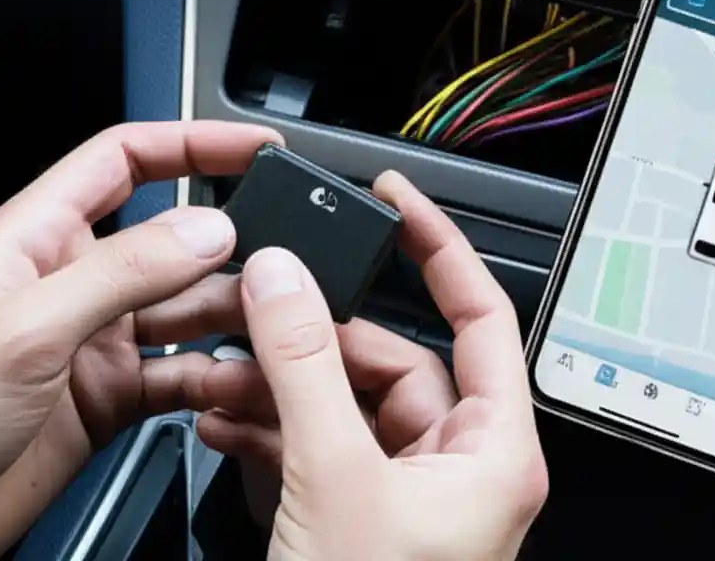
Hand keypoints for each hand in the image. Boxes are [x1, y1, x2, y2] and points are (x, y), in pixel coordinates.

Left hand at [0, 121, 280, 559]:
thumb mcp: (27, 328)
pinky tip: (240, 385)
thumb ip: (123, 273)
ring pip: (188, 312)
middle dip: (232, 247)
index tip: (254, 148)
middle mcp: (74, 283)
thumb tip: (208, 228)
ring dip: (234, 319)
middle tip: (290, 261)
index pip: (125, 160)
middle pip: (173, 241)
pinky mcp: (108, 400)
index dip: (190, 143)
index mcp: (40, 238)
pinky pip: (182, 376)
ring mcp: (94, 343)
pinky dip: (217, 380)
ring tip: (278, 330)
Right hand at [194, 172, 548, 560]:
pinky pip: (320, 450)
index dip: (440, 246)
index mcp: (494, 451)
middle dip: (313, 339)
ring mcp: (408, 493)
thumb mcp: (335, 478)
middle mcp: (460, 466)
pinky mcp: (362, 518)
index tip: (396, 197)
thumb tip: (285, 279)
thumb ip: (306, 370)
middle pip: (390, 360)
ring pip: (344, 406)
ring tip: (221, 377)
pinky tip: (226, 424)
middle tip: (256, 309)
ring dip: (279, 388)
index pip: (481, 315)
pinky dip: (273, 433)